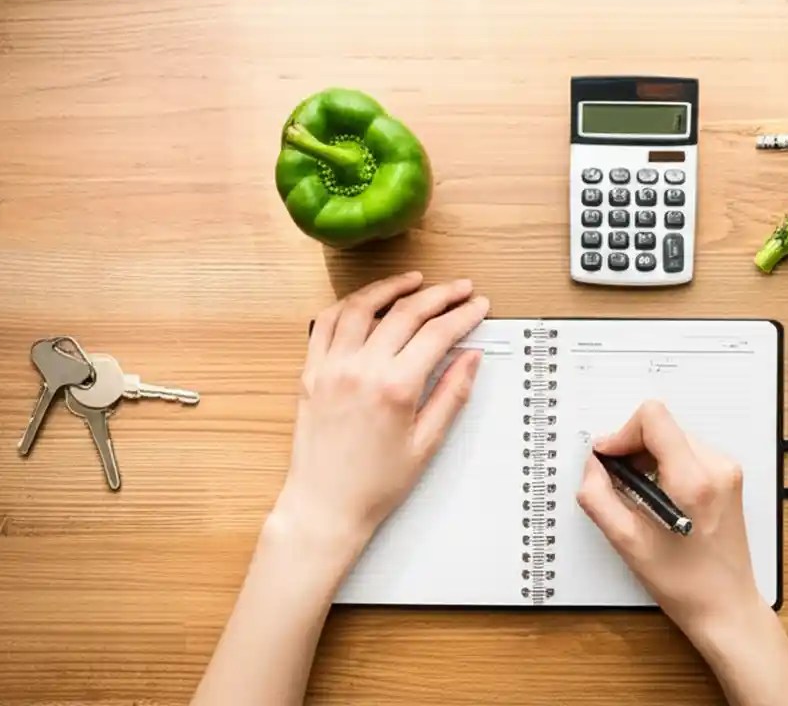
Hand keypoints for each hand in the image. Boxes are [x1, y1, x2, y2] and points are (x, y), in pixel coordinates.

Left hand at [270, 272, 488, 566]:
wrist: (325, 506)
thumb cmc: (373, 485)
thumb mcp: (426, 444)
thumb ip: (451, 395)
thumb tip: (470, 359)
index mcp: (394, 389)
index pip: (437, 334)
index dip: (463, 315)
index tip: (476, 307)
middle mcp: (360, 370)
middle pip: (406, 312)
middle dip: (439, 295)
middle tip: (458, 289)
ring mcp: (331, 368)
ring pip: (362, 307)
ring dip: (391, 288)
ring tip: (413, 282)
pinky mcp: (310, 372)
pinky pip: (326, 323)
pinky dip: (348, 305)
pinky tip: (366, 302)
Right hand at [577, 400, 764, 638]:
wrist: (725, 605)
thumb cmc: (682, 582)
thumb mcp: (626, 542)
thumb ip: (598, 496)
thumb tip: (593, 464)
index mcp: (693, 480)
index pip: (653, 418)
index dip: (621, 434)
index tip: (608, 461)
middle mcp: (716, 467)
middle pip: (661, 427)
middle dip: (633, 451)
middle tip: (622, 488)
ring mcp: (726, 470)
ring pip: (672, 439)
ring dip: (648, 460)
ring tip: (643, 499)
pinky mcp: (728, 477)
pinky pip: (687, 453)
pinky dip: (666, 468)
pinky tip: (661, 500)